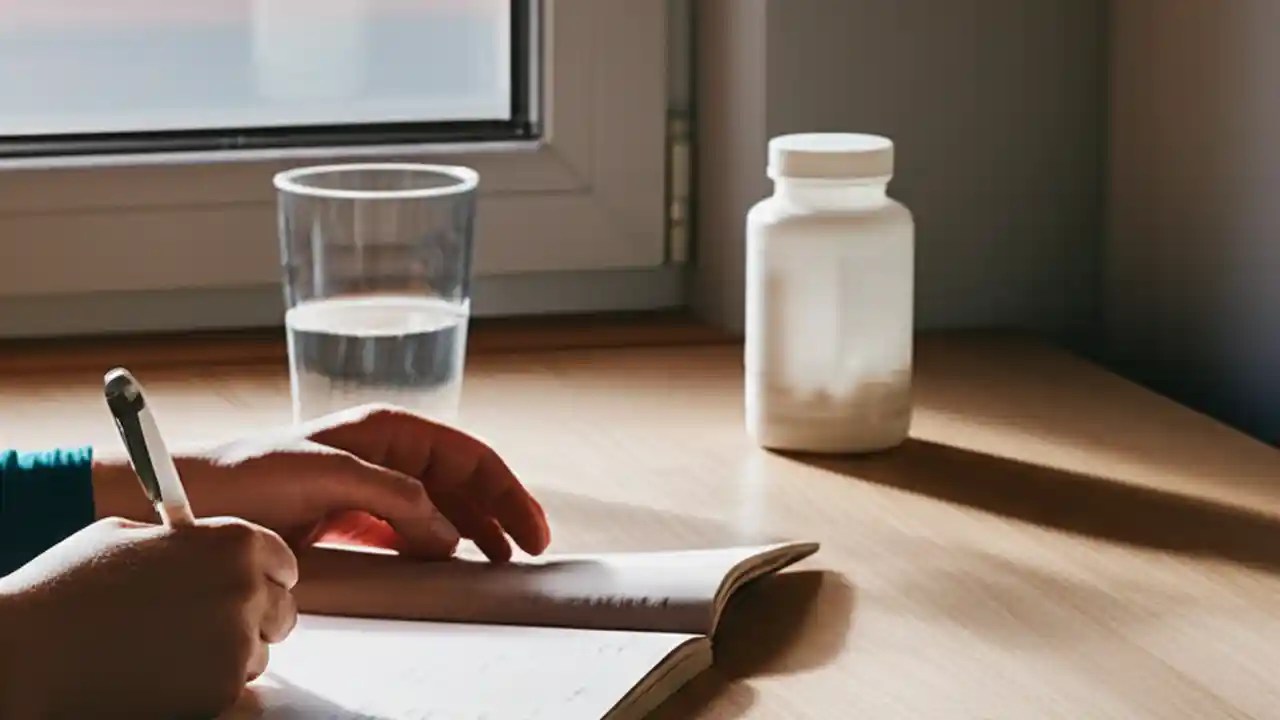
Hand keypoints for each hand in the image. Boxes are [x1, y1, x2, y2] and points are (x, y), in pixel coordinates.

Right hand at [0, 516, 296, 718]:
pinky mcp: (220, 692)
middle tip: (212, 626)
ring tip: (171, 651)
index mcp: (233, 543)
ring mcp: (236, 643)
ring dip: (230, 656)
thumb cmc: (68, 589)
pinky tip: (168, 677)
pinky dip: (211, 689)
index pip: (283, 563)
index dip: (264, 576)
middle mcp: (245, 589)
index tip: (252, 587)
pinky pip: (238, 692)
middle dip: (254, 619)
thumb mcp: (132, 536)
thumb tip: (204, 545)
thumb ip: (186, 542)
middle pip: (282, 611)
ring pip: (259, 655)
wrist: (30, 652)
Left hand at [93, 404, 550, 562]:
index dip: (506, 492)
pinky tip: (449, 567)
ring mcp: (374, 487)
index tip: (531, 530)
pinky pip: (411, 533)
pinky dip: (436, 550)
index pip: (469, 458)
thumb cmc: (252, 471)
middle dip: (499, 515)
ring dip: (473, 534)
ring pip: (442, 510)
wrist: (196, 497)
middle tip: (528, 554)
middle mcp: (389, 454)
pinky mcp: (355, 520)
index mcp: (389, 429)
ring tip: (497, 564)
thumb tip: (446, 532)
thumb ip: (394, 495)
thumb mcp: (329, 473)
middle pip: (463, 484)